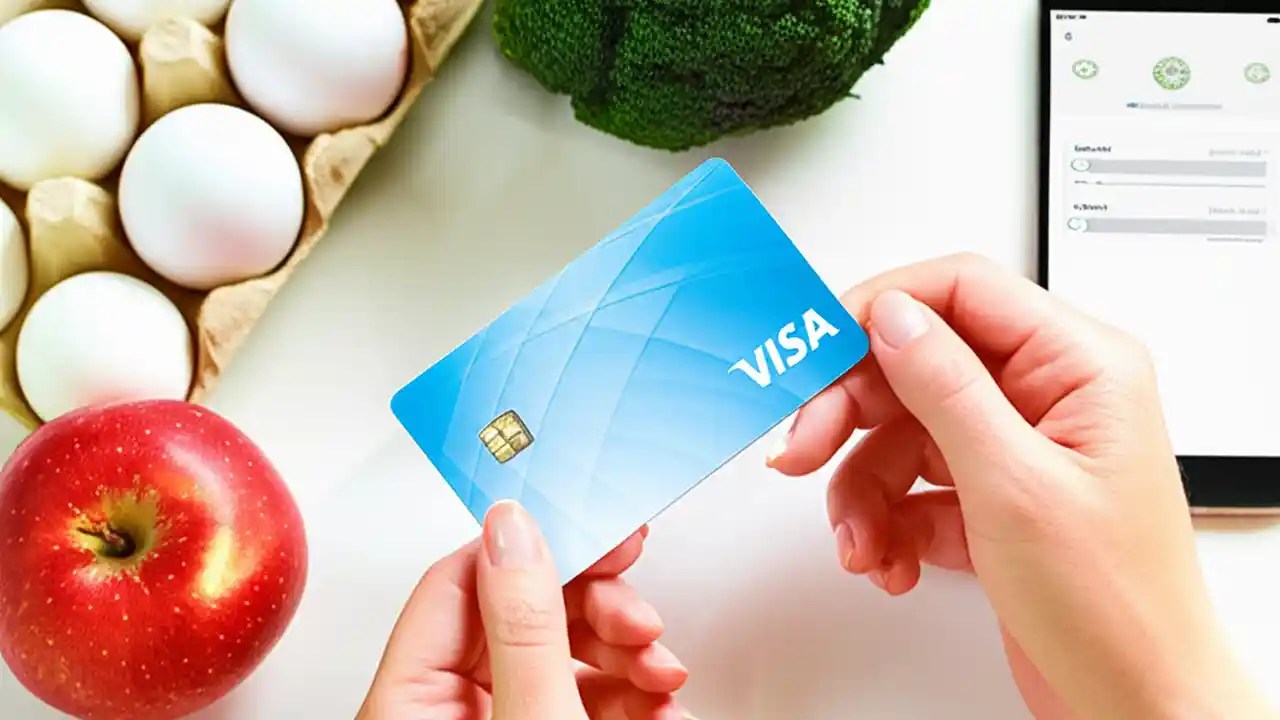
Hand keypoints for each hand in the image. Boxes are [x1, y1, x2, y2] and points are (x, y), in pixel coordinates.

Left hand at [358, 501, 690, 719]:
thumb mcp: (535, 719)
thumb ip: (524, 628)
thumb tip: (515, 526)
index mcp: (408, 700)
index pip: (460, 580)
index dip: (534, 547)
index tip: (598, 532)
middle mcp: (444, 709)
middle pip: (522, 614)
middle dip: (598, 611)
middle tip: (640, 616)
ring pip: (562, 655)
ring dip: (627, 655)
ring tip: (662, 676)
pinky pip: (580, 694)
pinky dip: (629, 694)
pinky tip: (659, 703)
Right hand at [769, 254, 1273, 718]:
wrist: (1135, 707)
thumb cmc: (1117, 608)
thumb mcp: (1015, 486)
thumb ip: (946, 388)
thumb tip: (890, 316)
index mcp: (1079, 366)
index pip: (960, 289)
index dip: (878, 308)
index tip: (815, 346)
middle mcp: (1047, 396)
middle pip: (915, 364)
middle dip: (850, 414)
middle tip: (802, 450)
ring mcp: (1015, 449)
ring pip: (900, 432)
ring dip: (861, 490)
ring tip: (860, 542)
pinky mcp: (989, 498)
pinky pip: (909, 485)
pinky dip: (885, 523)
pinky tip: (891, 561)